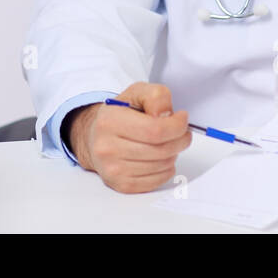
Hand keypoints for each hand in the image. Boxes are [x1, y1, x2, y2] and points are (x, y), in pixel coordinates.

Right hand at [68, 82, 190, 193]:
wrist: (95, 138)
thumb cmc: (118, 115)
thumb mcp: (136, 93)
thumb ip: (156, 97)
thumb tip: (167, 116)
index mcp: (109, 121)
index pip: (155, 130)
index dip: (177, 126)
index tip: (182, 119)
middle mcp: (107, 147)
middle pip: (161, 150)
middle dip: (180, 140)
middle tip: (182, 133)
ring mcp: (113, 169)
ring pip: (162, 166)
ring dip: (173, 154)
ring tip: (167, 143)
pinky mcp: (121, 185)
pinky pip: (157, 181)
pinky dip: (166, 169)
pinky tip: (160, 158)